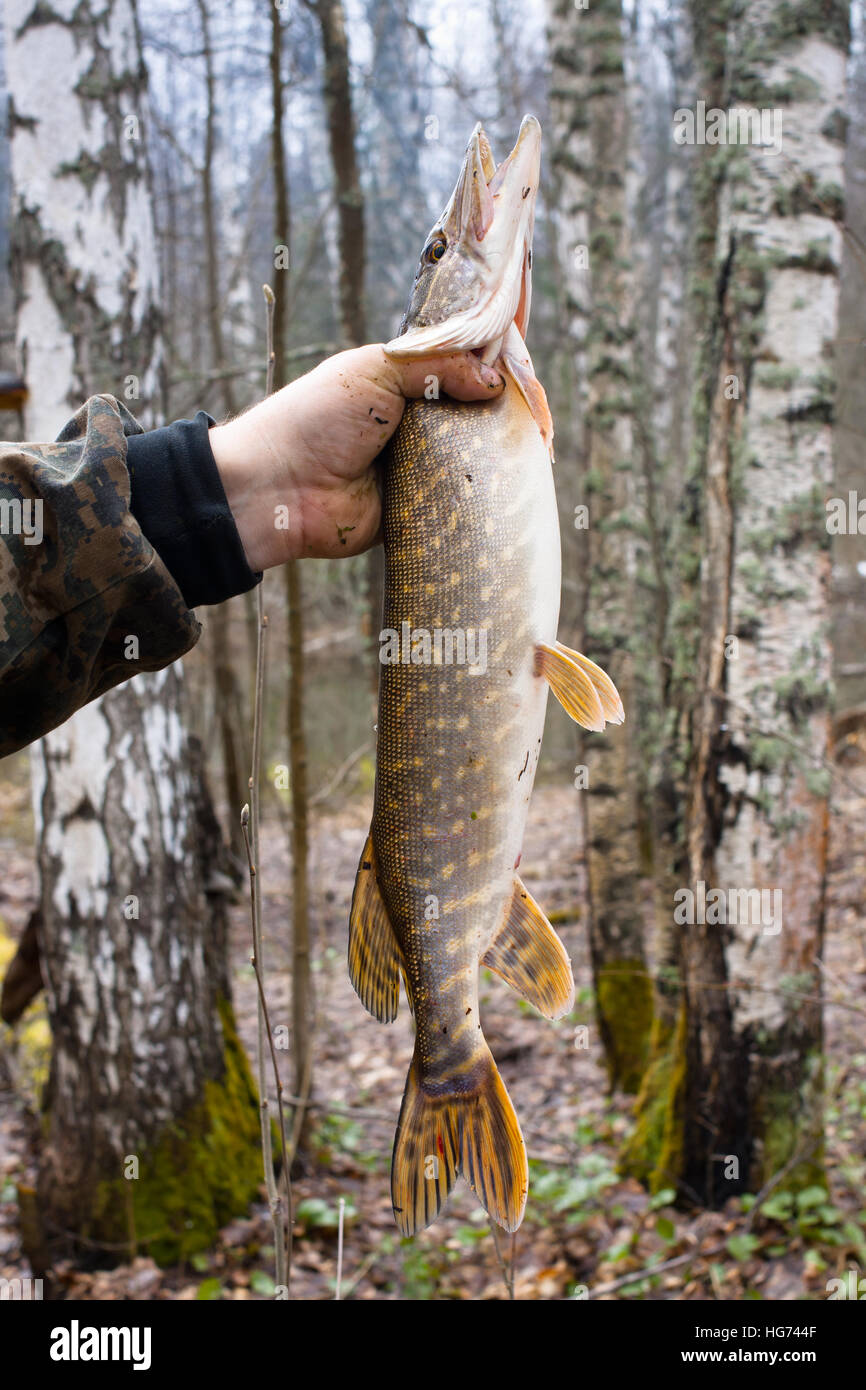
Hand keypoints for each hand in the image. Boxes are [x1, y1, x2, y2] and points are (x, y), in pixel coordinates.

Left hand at [208, 344, 504, 570]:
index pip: (460, 371)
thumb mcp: (376, 371)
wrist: (280, 489)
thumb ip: (436, 367)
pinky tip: (510, 491)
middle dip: (501, 418)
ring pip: (472, 461)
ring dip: (495, 459)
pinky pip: (457, 504)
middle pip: (474, 418)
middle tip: (537, 419)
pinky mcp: (418, 510)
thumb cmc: (316, 419)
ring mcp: (418, 469)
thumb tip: (494, 382)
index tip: (525, 369)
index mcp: (402, 384)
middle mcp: (414, 426)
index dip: (491, 370)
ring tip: (532, 453)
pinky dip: (477, 499)